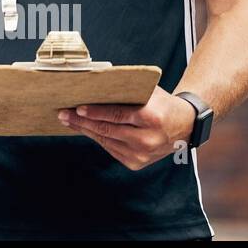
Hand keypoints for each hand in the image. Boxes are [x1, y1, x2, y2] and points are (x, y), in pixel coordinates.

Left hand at [58, 86, 196, 170]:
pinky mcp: (137, 163)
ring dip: (85, 131)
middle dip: (82, 122)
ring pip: (106, 141)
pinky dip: (97, 139)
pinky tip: (85, 130)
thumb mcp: (148, 92)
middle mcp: (148, 139)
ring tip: (68, 121)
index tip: (77, 108)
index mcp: (151, 118)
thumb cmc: (161, 103)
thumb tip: (93, 84)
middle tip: (63, 114)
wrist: (184, 125)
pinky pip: (111, 149)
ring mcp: (142, 154)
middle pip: (108, 129)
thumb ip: (125, 90)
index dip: (95, 112)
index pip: (117, 115)